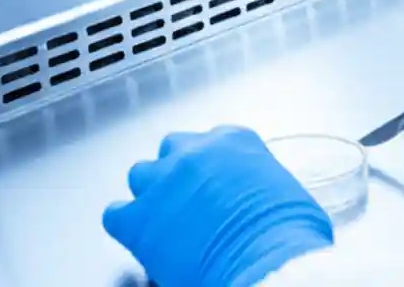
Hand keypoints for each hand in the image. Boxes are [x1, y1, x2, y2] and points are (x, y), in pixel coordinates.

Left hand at [103, 126, 332, 286]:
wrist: (266, 262)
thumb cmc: (288, 235)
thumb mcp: (287, 194)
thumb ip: (262, 186)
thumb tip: (261, 206)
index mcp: (235, 141)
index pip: (214, 141)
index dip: (215, 166)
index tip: (219, 184)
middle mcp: (195, 151)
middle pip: (173, 148)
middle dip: (179, 172)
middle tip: (190, 202)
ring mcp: (162, 181)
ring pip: (141, 174)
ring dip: (150, 194)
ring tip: (165, 221)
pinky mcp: (138, 218)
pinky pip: (115, 214)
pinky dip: (125, 225)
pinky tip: (141, 240)